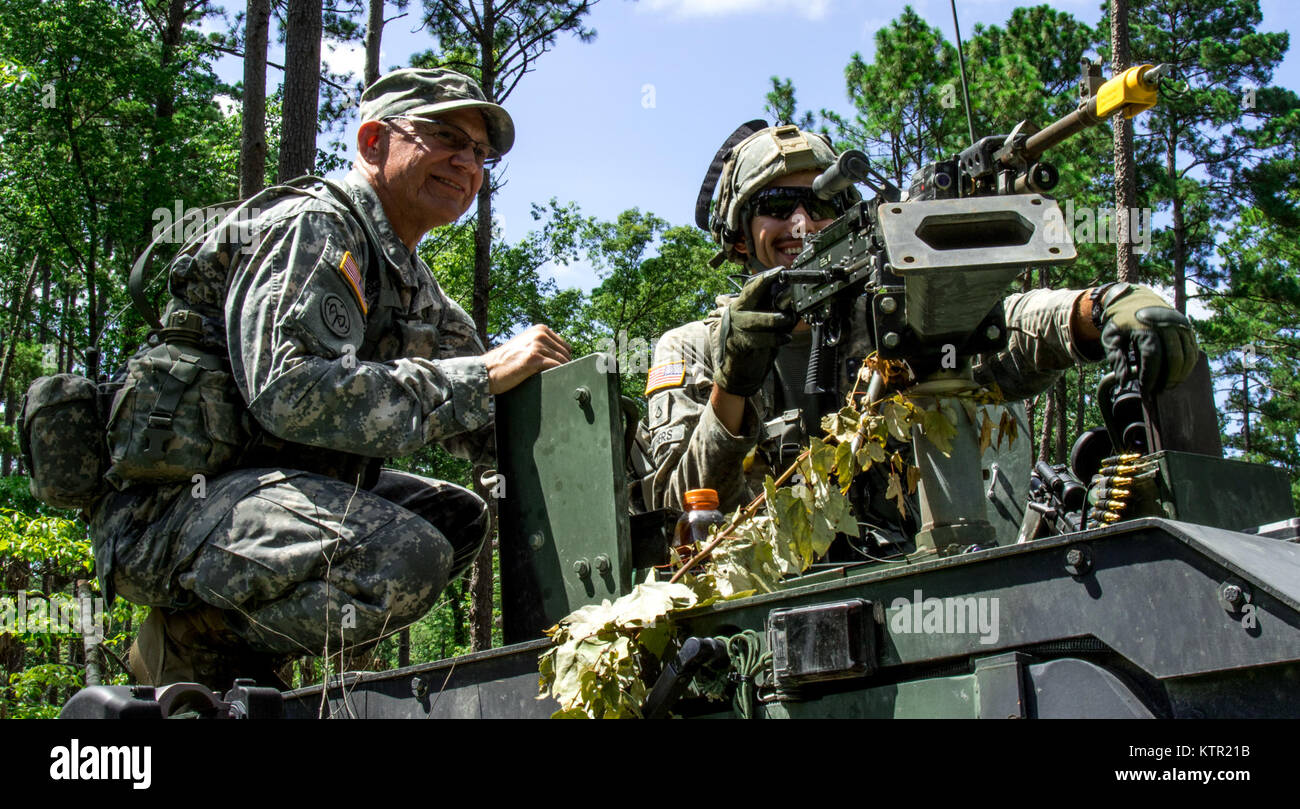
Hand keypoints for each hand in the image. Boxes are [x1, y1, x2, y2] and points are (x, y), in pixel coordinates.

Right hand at [483, 324, 570, 393]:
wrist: (486, 370)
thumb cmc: (506, 362)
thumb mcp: (525, 345)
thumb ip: (542, 346)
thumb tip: (565, 357)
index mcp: (540, 329)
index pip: (565, 347)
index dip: (562, 360)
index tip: (556, 371)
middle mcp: (540, 334)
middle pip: (566, 354)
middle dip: (563, 367)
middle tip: (554, 378)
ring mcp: (537, 345)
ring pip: (563, 362)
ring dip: (560, 373)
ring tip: (552, 381)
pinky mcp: (534, 358)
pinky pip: (556, 367)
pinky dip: (557, 376)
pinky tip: (550, 381)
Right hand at [711, 270, 794, 396]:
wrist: (735, 364)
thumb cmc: (753, 336)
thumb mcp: (762, 319)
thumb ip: (774, 310)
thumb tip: (794, 301)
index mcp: (743, 303)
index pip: (753, 286)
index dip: (766, 278)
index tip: (779, 271)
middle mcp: (737, 311)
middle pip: (751, 294)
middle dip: (766, 287)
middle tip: (783, 287)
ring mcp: (737, 327)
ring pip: (757, 319)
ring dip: (775, 319)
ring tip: (788, 318)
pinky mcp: (740, 343)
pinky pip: (760, 339)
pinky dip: (775, 339)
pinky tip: (786, 338)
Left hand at [1098, 284, 1196, 393]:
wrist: (1131, 297)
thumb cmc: (1119, 321)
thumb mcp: (1110, 339)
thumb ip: (1116, 360)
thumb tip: (1123, 383)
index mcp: (1145, 326)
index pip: (1153, 357)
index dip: (1151, 376)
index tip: (1146, 390)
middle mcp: (1166, 324)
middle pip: (1174, 358)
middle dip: (1168, 379)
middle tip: (1158, 391)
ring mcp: (1179, 324)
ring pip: (1187, 355)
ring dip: (1180, 374)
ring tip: (1168, 386)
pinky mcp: (1186, 326)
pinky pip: (1193, 349)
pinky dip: (1188, 364)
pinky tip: (1178, 374)